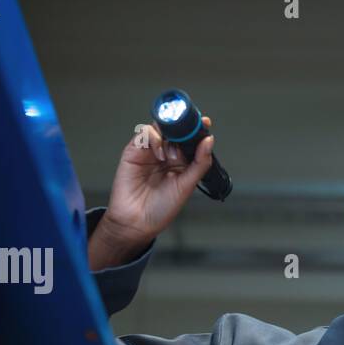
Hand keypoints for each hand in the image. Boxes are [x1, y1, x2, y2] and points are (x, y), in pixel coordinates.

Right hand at [88, 116, 215, 269]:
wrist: (137, 221)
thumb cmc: (161, 209)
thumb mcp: (187, 186)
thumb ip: (200, 163)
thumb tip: (209, 141)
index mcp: (182, 163)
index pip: (190, 140)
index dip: (197, 130)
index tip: (205, 122)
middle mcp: (166, 155)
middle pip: (176, 130)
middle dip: (184, 128)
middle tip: (190, 130)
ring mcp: (150, 151)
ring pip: (161, 128)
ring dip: (170, 136)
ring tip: (173, 156)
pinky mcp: (134, 151)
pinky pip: (145, 133)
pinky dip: (155, 138)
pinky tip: (160, 155)